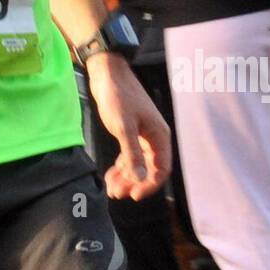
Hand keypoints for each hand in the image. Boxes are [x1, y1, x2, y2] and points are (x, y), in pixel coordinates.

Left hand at [86, 53, 171, 199]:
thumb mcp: (124, 127)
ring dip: (126, 177)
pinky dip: (121, 166)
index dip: (150, 185)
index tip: (134, 196)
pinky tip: (111, 175)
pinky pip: (129, 155)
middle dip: (134, 183)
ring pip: (137, 163)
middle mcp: (153, 137)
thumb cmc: (118, 95)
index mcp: (159, 135)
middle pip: (148, 169)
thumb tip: (141, 179)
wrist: (107, 73)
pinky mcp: (130, 131)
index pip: (161, 169)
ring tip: (111, 189)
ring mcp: (141, 135)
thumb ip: (132, 154)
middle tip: (117, 194)